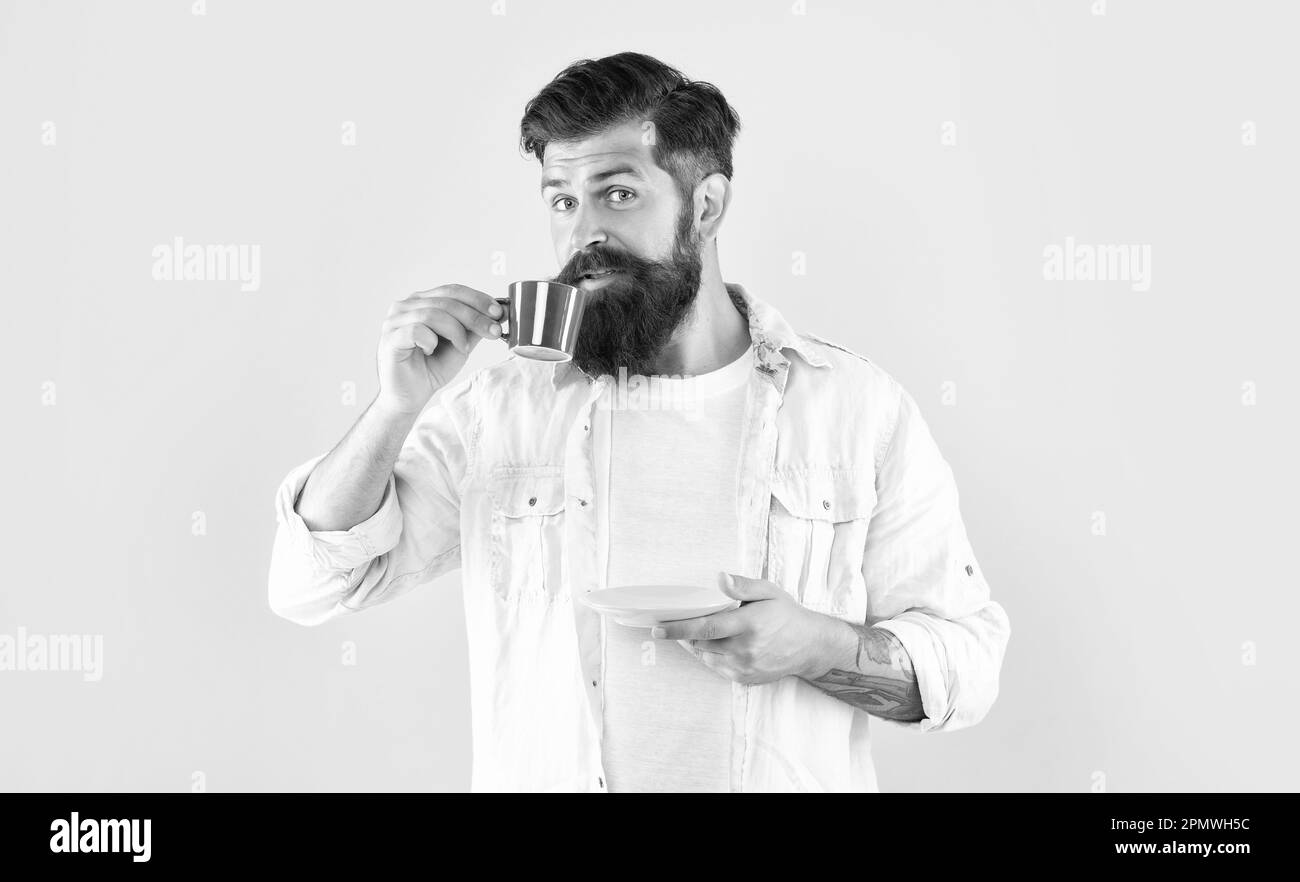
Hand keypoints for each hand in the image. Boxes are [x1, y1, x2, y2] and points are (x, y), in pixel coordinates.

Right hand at [375, 284, 504, 414]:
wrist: (410, 396)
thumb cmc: (432, 368)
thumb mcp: (461, 344)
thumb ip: (474, 327)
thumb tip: (498, 312)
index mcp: (422, 302)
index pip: (452, 291)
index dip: (478, 299)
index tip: (499, 312)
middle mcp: (406, 306)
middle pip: (446, 301)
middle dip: (475, 316)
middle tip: (494, 331)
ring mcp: (395, 320)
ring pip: (433, 314)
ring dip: (456, 331)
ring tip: (463, 348)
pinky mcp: (390, 337)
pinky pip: (417, 330)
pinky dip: (431, 340)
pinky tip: (431, 351)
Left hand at [650, 572, 836, 684]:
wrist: (811, 646)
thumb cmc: (787, 615)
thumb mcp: (768, 592)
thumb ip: (741, 586)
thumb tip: (719, 577)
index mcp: (748, 625)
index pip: (705, 627)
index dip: (678, 628)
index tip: (658, 627)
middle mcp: (744, 650)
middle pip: (701, 644)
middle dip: (683, 634)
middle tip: (671, 622)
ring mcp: (744, 668)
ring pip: (706, 657)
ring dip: (696, 645)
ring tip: (694, 631)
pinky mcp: (744, 679)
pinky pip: (717, 667)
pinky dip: (710, 656)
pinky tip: (715, 644)